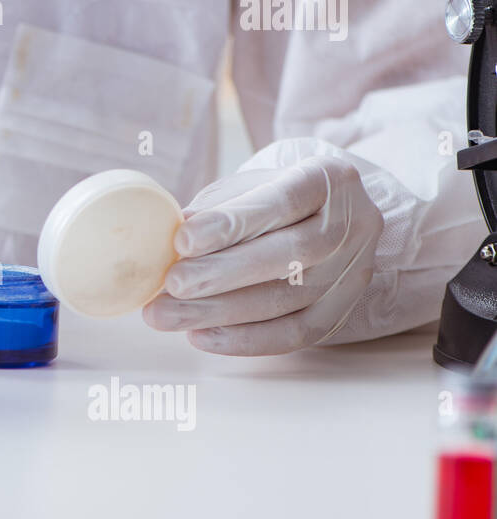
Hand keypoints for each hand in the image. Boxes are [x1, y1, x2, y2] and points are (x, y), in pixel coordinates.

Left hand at [142, 157, 382, 354]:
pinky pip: (295, 334)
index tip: (182, 241)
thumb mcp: (248, 186)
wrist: (324, 218)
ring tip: (167, 315)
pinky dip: (244, 339)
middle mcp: (351, 224)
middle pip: (288, 256)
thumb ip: (216, 207)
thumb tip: (172, 239)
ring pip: (286, 300)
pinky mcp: (342, 310)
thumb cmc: (271, 198)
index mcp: (327, 178)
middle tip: (170, 286)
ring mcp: (351, 271)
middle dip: (221, 274)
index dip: (230, 224)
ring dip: (220, 312)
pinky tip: (200, 336)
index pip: (281, 201)